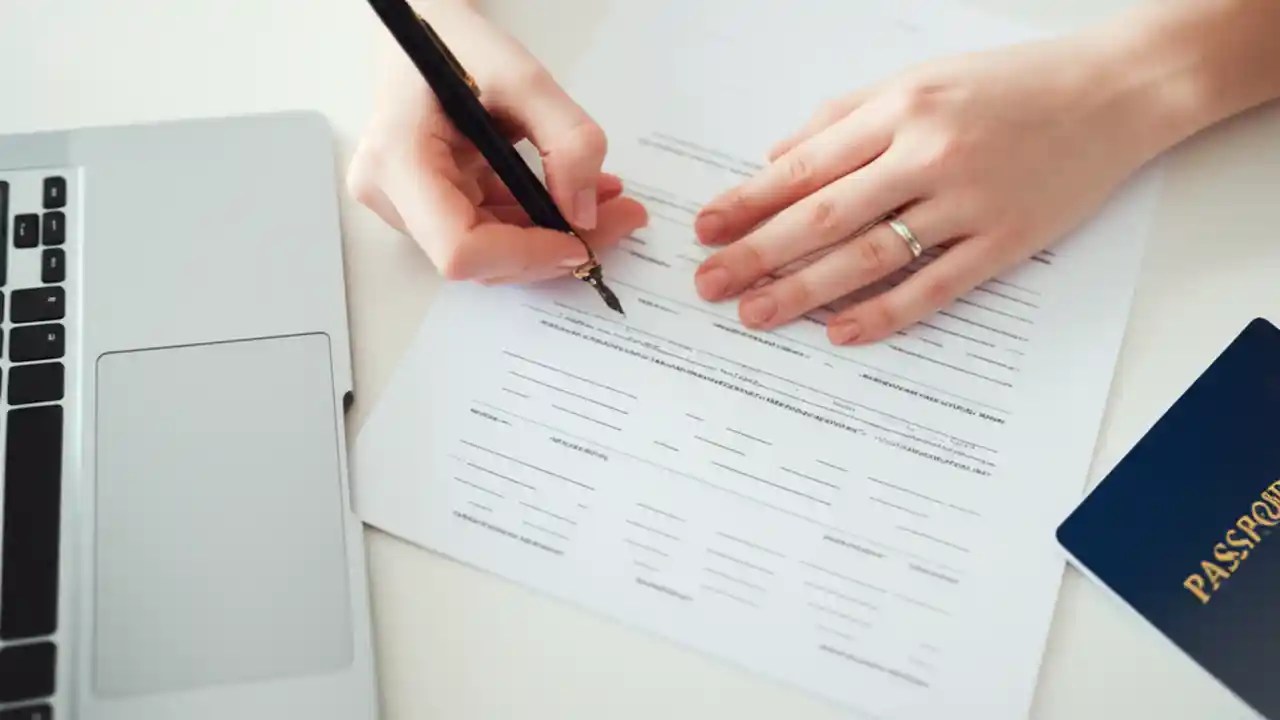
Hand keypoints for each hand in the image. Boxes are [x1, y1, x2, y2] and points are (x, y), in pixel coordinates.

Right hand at [348, 0, 645, 283]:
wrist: (426, 31)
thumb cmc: (457, 44)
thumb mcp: (523, 78)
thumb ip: (567, 141)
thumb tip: (584, 213)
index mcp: (399, 160)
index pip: (461, 246)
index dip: (526, 254)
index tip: (580, 239)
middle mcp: (392, 195)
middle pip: (481, 258)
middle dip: (555, 245)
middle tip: (621, 217)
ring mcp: (408, 206)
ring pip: (491, 251)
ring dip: (553, 234)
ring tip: (609, 201)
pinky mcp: (429, 206)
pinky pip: (489, 230)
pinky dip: (536, 219)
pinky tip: (576, 196)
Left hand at [691, 36, 1162, 344]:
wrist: (1115, 91)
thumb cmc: (1010, 83)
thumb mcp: (919, 79)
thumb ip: (845, 119)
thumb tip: (779, 161)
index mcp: (901, 109)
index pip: (806, 165)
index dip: (749, 201)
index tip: (708, 228)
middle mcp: (929, 154)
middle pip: (823, 215)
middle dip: (757, 253)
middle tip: (709, 283)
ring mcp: (969, 201)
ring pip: (869, 255)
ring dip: (803, 289)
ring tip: (756, 313)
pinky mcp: (1006, 241)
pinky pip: (934, 287)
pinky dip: (884, 313)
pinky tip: (840, 331)